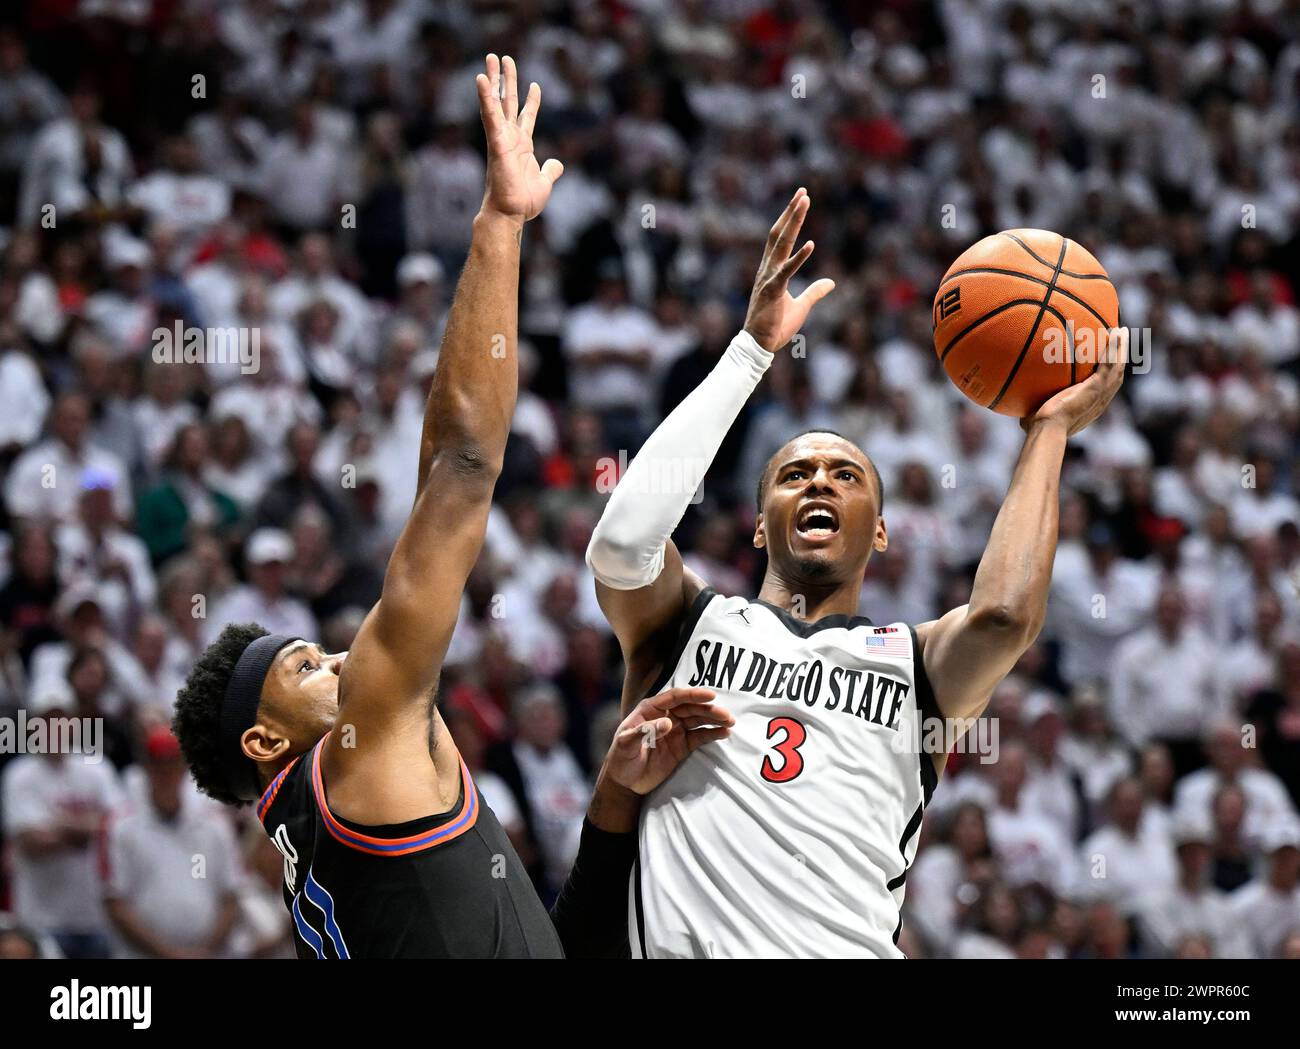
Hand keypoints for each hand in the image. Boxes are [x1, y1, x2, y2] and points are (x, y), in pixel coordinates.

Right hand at [475, 54, 562, 224]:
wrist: (512, 213)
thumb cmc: (523, 201)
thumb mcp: (544, 181)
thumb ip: (551, 170)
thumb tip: (558, 164)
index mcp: (522, 145)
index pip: (526, 116)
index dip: (531, 101)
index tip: (534, 85)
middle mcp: (510, 137)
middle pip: (508, 102)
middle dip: (506, 80)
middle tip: (502, 57)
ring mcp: (502, 138)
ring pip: (497, 102)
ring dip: (494, 79)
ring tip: (491, 58)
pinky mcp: (496, 142)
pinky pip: (490, 115)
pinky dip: (486, 97)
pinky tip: (482, 79)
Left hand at [601, 687, 733, 795]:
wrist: (625, 782)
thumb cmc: (621, 759)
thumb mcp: (625, 744)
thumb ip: (644, 732)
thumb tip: (668, 722)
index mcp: (651, 709)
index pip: (675, 697)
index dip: (693, 694)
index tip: (710, 695)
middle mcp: (666, 716)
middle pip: (691, 708)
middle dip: (709, 709)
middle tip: (725, 714)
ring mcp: (676, 730)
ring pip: (698, 720)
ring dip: (714, 719)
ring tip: (730, 721)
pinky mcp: (682, 746)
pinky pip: (700, 737)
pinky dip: (712, 734)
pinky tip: (724, 733)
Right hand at [743, 188, 835, 351]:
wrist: (759, 346)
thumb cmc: (775, 327)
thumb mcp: (801, 307)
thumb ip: (815, 292)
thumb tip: (832, 283)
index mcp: (771, 270)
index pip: (780, 238)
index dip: (790, 218)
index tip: (800, 198)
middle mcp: (767, 269)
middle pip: (779, 234)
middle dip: (791, 212)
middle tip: (803, 192)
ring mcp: (768, 279)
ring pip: (780, 244)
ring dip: (793, 222)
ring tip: (803, 202)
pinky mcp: (772, 292)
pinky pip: (786, 271)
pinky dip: (799, 257)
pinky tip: (811, 244)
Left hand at [1022, 325, 1127, 435]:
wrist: (1047, 429)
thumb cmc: (1038, 427)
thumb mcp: (1036, 414)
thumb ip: (1033, 406)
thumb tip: (1017, 402)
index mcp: (1089, 407)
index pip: (1102, 388)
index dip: (1105, 375)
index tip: (1104, 362)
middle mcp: (1100, 401)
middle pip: (1115, 375)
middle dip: (1118, 358)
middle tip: (1119, 340)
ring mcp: (1101, 394)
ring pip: (1117, 367)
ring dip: (1121, 348)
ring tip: (1121, 331)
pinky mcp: (1098, 386)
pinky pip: (1110, 363)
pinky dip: (1116, 347)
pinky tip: (1116, 332)